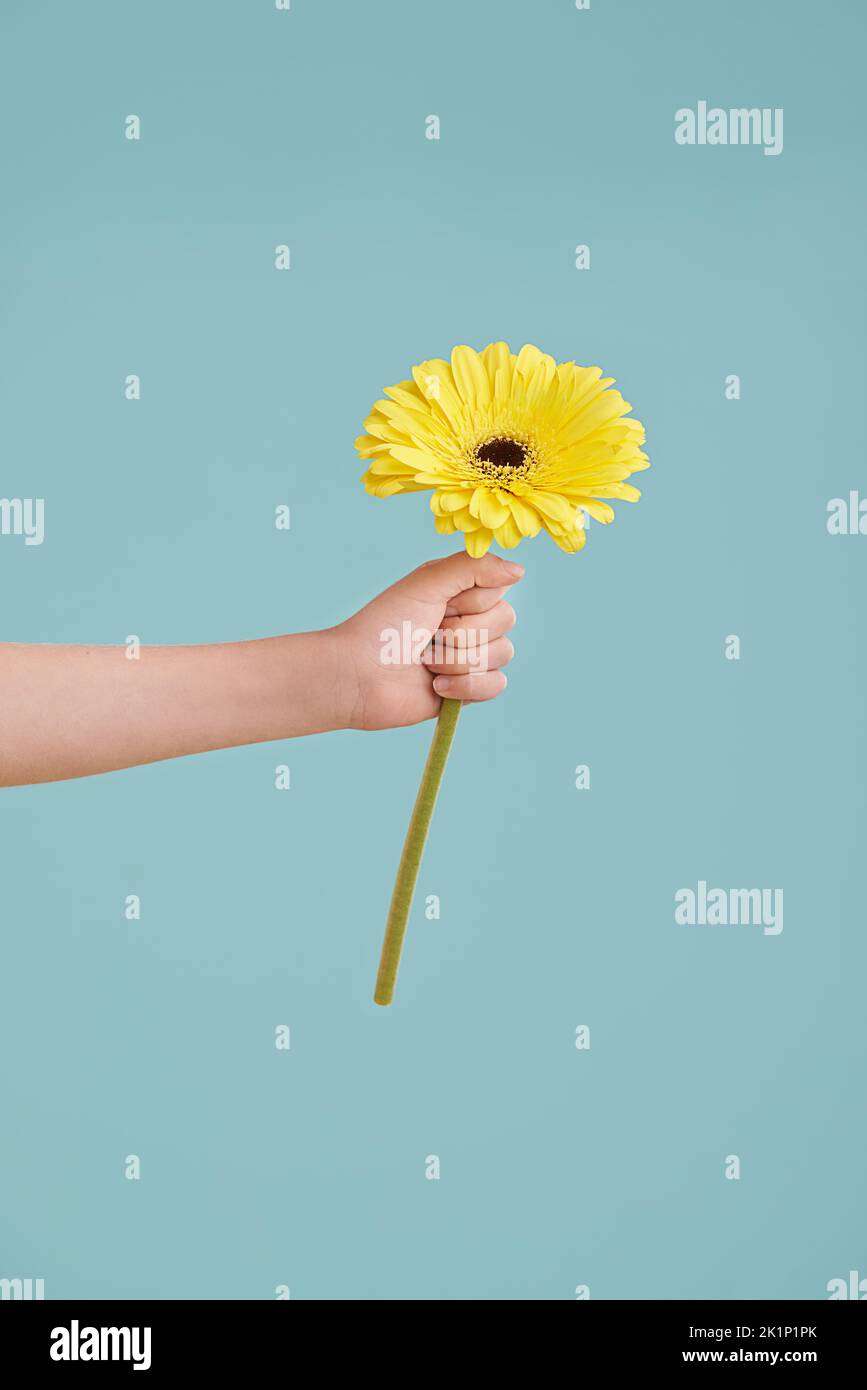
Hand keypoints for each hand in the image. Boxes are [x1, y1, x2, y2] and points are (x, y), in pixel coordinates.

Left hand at [333, 551, 522, 730]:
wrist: (358, 676)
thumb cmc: (384, 625)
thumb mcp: (427, 583)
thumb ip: (473, 568)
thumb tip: (521, 570)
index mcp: (460, 591)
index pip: (499, 589)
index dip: (473, 600)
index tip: (441, 605)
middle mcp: (468, 620)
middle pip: (505, 621)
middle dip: (463, 632)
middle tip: (429, 635)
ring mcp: (469, 655)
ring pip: (502, 654)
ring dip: (458, 660)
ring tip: (426, 662)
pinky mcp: (467, 689)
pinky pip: (496, 685)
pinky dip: (466, 686)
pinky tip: (436, 685)